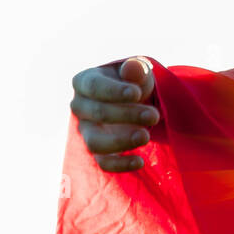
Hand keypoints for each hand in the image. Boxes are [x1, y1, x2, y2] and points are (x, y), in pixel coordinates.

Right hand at [70, 57, 159, 171]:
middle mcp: (80, 106)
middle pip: (97, 113)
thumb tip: (132, 68)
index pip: (94, 86)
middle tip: (153, 115)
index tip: (137, 94)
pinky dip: (119, 165)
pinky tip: (140, 161)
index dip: (114, 91)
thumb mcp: (137, 71)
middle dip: (127, 115)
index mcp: (85, 81)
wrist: (137, 100)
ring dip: (120, 142)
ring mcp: (87, 131)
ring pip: (94, 142)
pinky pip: (103, 163)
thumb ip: (135, 69)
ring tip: (146, 137)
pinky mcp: (98, 151)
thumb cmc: (133, 81)